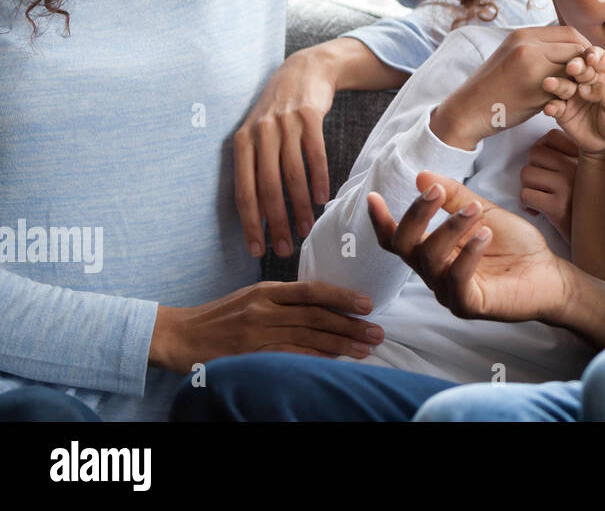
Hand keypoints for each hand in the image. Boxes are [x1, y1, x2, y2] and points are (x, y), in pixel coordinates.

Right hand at [149, 281, 382, 372]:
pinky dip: (313, 360)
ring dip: (340, 345)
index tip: (368, 304)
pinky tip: (333, 364)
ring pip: (307, 338)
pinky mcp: (248, 356)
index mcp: (266, 290)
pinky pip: (287, 357)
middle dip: (350, 325)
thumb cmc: (220, 317)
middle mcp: (263, 308)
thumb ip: (283, 300)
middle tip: (377, 333)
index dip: (342, 297)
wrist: (178, 335)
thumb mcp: (251, 298)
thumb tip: (323, 306)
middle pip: (315, 316)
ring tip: (366, 350)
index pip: (312, 290)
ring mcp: (255, 333)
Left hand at [234, 47, 336, 257]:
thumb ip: (255, 167)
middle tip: (285, 248)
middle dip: (276, 222)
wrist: (304, 71)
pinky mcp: (309, 115)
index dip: (250, 223)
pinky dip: (318, 179)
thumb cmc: (279, 113)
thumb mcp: (258, 134)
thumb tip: (258, 213)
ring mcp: (285, 123)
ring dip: (300, 206)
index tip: (257, 250)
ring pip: (291, 174)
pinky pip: (314, 154)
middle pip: (267, 187)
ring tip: (306, 228)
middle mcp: (260, 133)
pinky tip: (322, 198)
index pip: (243, 191)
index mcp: (242, 142)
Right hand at [367, 171, 569, 322]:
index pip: (398, 239)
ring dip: (450, 228)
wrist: (549, 273)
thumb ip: (455, 196)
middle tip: (435, 191)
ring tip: (475, 210)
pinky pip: (457, 280)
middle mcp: (434, 272)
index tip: (373, 196)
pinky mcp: (469, 305)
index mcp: (433, 251)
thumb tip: (422, 176)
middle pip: (405, 246)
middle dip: (416, 215)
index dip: (381, 220)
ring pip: (431, 259)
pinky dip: (468, 253)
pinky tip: (484, 233)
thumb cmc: (514, 245)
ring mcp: (448, 291)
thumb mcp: (483, 211)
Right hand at [431, 27, 591, 149]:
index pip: (569, 32)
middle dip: (588, 63)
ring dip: (581, 79)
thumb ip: (538, 50)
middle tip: (592, 77)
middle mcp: (528, 45)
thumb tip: (570, 50)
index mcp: (523, 35)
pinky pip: (564, 89)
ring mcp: (531, 66)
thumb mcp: (512, 57)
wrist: (468, 110)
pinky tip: (567, 103)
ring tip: (580, 90)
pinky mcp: (534, 89)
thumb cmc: (492, 87)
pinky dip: (570, 95)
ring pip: (573, 67)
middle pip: (575, 47)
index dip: (584, 47)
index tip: (589, 62)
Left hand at [520, 129, 579, 241]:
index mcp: (584, 156)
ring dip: (528, 188)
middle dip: (532, 169)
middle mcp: (576, 167)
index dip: (542, 151)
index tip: (547, 167)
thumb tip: (538, 147)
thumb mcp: (587, 174)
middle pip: (534, 153)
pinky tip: (539, 212)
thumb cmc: (588, 204)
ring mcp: (567, 187)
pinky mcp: (557, 208)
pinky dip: (527, 205)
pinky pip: (526, 195)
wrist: (603, 236)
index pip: (551, 136)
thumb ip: (568, 156)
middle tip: (541, 185)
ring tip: (541, 199)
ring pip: (526, 173)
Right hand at [541, 47, 604, 154]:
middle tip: (571, 68)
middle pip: (577, 66)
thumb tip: (584, 88)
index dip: (592, 54)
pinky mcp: (562, 110)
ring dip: (555, 83)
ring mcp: (572, 94)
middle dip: (574, 65)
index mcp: (604, 74)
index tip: (590, 58)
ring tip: (550, 84)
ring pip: (561, 83)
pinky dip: (550, 106)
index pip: (597, 56)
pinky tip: (550, 108)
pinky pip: (553, 105)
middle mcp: (586, 80)